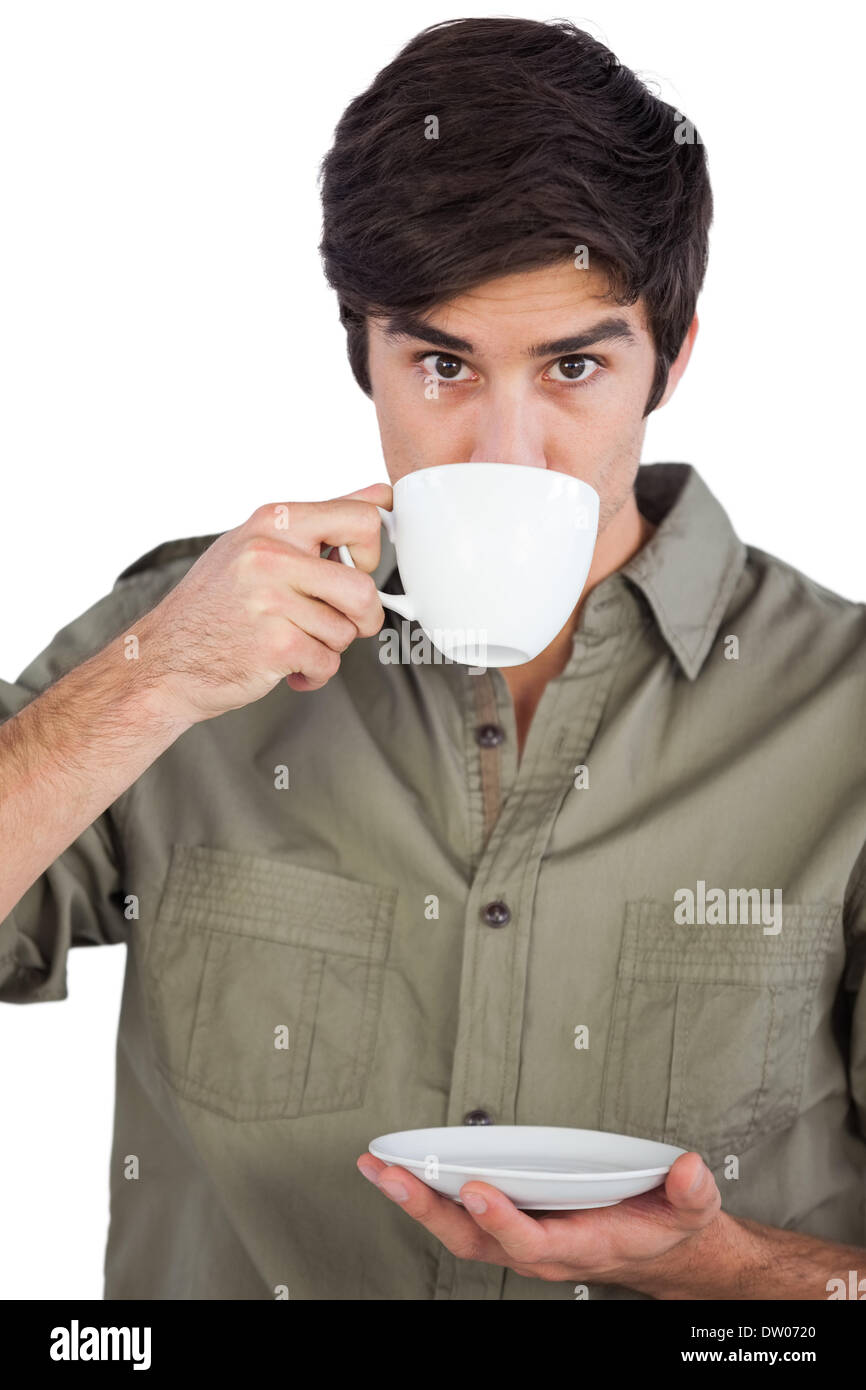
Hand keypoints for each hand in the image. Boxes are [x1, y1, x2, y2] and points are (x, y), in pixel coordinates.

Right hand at [134, 482, 392, 723]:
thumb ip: (322, 519)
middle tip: (340, 622)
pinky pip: (328, 663)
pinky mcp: (275, 646)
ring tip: (294, 640)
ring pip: (347, 631)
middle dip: (363, 616)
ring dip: (329, 646)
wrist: (163, 659)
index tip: (354, 568)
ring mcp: (271, 601)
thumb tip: (381, 494)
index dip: (371, 552)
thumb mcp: (258, 542)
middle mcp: (270, 556)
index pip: (363, 518)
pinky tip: (286, 665)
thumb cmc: (216, 602)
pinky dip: (314, 673)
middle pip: (363, 587)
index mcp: (272, 522)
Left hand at [357, 1148, 723, 1294]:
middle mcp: (542, 1249)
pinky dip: (428, 1195)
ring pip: (458, 1230)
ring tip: (377, 1167)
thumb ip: (690, 1191)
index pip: (533, 1241)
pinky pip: (462, 1216)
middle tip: (390, 1174)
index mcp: (582, 1246)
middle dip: (428, 1209)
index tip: (475, 1189)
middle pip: (474, 1240)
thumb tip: (687, 1168)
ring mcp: (522, 1239)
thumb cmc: (666, 1226)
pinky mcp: (513, 1225)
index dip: (502, 1220)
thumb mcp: (692, 1209)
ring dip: (415, 1200)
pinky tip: (402, 1171)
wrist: (664, 1253)